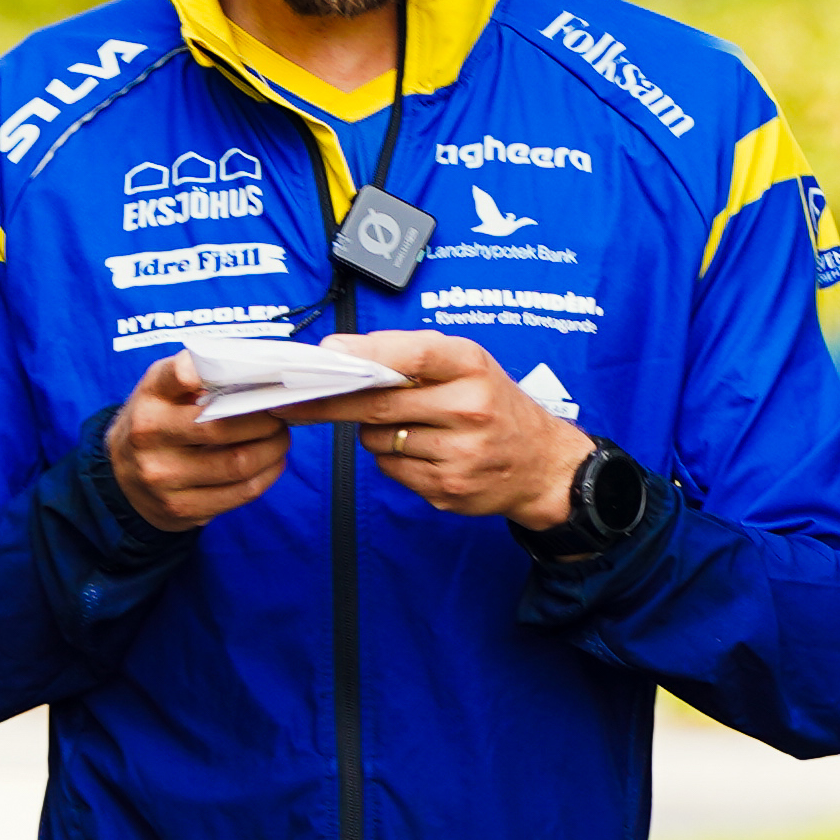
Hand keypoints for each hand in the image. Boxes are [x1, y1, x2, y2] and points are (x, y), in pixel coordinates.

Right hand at [100, 356, 296, 534]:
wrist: (123, 476)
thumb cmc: (157, 422)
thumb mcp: (162, 391)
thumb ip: (196, 374)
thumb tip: (252, 371)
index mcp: (149, 398)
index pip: (173, 377)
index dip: (198, 373)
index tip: (230, 372)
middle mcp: (149, 437)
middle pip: (222, 428)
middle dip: (264, 422)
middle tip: (279, 416)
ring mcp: (162, 477)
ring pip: (237, 464)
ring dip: (271, 449)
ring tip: (279, 439)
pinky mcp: (180, 508)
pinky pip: (239, 494)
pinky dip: (266, 476)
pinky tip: (272, 463)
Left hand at [302, 333, 595, 523]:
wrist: (542, 465)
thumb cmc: (495, 405)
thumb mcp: (466, 365)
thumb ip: (407, 354)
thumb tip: (338, 350)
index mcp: (472, 367)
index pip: (413, 353)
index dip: (364, 353)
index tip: (325, 354)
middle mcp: (470, 408)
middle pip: (379, 403)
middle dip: (333, 400)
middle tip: (297, 398)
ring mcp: (460, 453)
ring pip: (378, 439)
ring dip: (373, 430)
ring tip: (405, 423)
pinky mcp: (447, 489)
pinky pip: (390, 468)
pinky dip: (390, 457)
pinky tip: (419, 450)